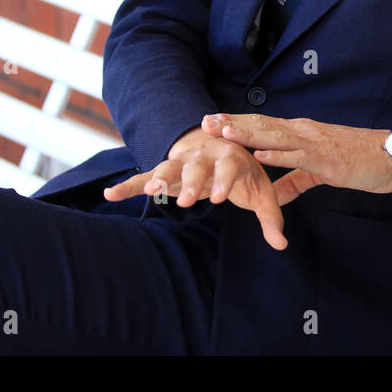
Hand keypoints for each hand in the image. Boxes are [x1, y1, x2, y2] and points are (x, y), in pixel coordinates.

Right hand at [103, 125, 287, 249]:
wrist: (224, 147)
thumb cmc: (245, 175)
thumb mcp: (262, 194)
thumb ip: (271, 218)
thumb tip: (281, 244)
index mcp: (233, 157)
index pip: (229, 169)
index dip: (224, 182)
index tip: (218, 199)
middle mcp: (206, 155)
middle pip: (197, 168)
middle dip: (191, 183)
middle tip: (185, 202)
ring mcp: (184, 161)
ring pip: (170, 167)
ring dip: (160, 178)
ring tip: (148, 191)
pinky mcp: (166, 169)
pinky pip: (145, 176)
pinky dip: (129, 184)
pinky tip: (111, 193)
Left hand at [205, 113, 391, 204]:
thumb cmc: (359, 161)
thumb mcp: (321, 173)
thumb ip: (296, 181)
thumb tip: (275, 195)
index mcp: (302, 133)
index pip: (264, 125)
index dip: (238, 122)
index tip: (214, 120)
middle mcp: (304, 132)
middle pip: (263, 125)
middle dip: (233, 123)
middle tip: (206, 121)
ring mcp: (315, 144)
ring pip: (276, 136)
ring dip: (248, 134)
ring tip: (223, 131)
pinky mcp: (326, 160)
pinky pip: (298, 156)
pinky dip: (278, 154)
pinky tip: (259, 153)